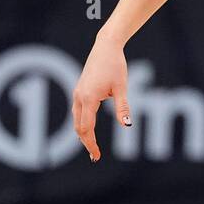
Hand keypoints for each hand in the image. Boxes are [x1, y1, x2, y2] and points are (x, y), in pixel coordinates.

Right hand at [73, 35, 130, 161]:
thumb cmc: (116, 66)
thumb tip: (127, 125)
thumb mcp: (122, 88)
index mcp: (89, 98)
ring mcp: (77, 93)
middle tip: (95, 156)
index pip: (87, 128)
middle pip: (79, 127)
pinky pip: (77, 112)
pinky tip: (89, 129)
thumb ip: (123, 107)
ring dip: (83, 134)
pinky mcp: (79, 90)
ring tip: (92, 146)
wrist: (106, 46)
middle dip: (86, 142)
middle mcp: (79, 97)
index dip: (91, 144)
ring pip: (76, 120)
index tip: (97, 156)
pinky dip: (82, 123)